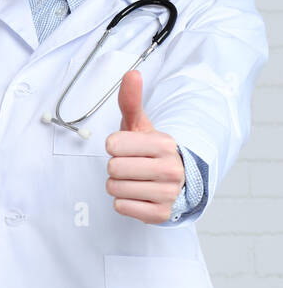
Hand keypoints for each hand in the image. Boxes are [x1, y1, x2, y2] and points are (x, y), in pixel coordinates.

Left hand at [105, 71, 184, 223]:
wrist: (176, 182)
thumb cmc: (150, 151)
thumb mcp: (140, 125)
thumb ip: (131, 101)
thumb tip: (132, 73)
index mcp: (164, 144)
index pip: (112, 144)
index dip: (114, 146)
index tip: (128, 147)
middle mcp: (170, 169)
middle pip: (112, 168)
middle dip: (115, 166)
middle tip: (131, 165)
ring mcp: (167, 193)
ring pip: (114, 188)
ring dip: (118, 184)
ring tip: (135, 179)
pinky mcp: (160, 214)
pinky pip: (121, 206)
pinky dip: (123, 202)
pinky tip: (138, 194)